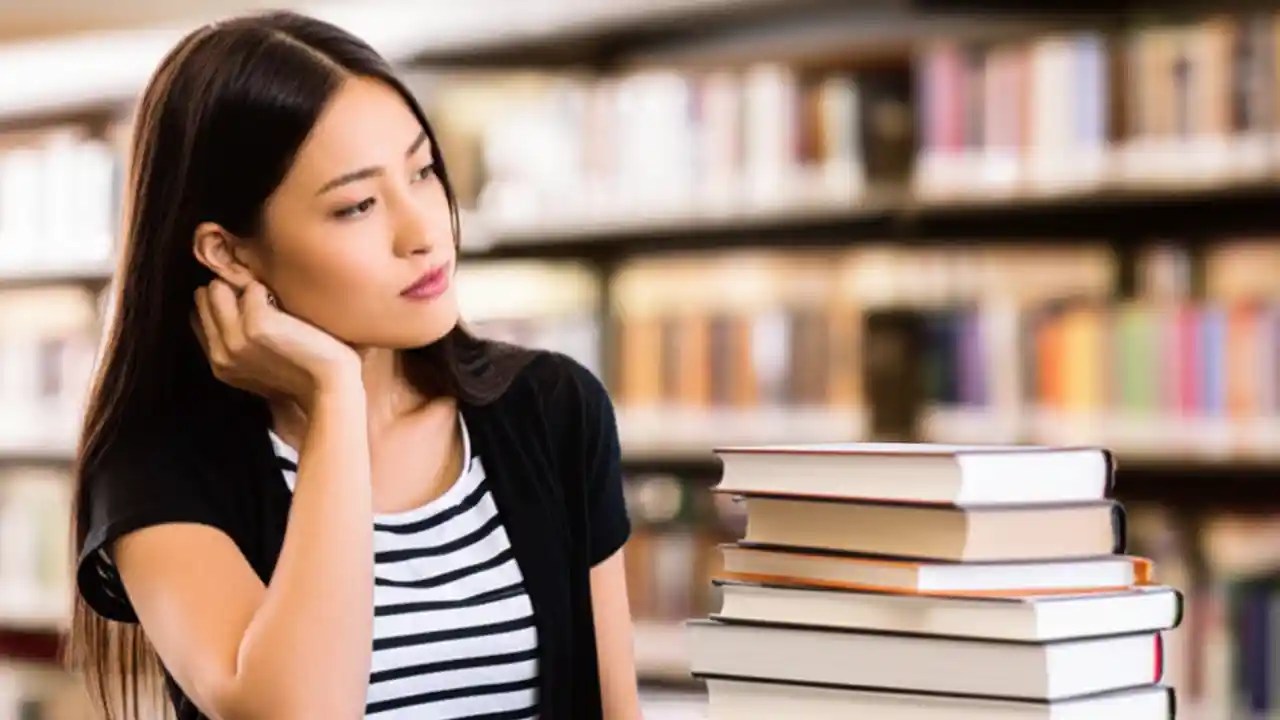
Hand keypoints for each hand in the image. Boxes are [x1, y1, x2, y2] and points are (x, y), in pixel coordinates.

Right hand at [192, 279, 360, 407]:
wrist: (330, 385)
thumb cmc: (305, 373)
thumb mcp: (260, 364)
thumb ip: (240, 342)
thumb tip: (233, 305)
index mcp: (219, 363)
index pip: (198, 316)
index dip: (219, 301)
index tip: (242, 299)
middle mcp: (221, 352)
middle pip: (204, 298)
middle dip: (227, 289)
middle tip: (258, 295)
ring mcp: (235, 339)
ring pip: (218, 289)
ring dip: (242, 285)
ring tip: (269, 298)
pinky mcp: (255, 324)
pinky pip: (251, 288)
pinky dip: (266, 289)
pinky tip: (284, 304)